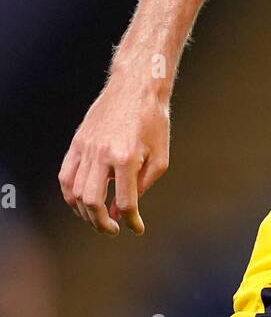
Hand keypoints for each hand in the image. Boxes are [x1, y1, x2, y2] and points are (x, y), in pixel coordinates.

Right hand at [58, 77, 169, 235]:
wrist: (136, 88)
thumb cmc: (154, 122)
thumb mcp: (159, 157)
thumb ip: (142, 187)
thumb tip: (121, 212)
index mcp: (127, 158)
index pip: (125, 202)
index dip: (131, 221)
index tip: (136, 228)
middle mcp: (102, 154)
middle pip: (93, 201)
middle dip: (102, 223)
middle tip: (113, 229)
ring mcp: (86, 148)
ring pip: (75, 192)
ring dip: (84, 212)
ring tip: (97, 219)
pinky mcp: (77, 142)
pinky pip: (66, 175)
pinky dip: (70, 194)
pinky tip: (81, 203)